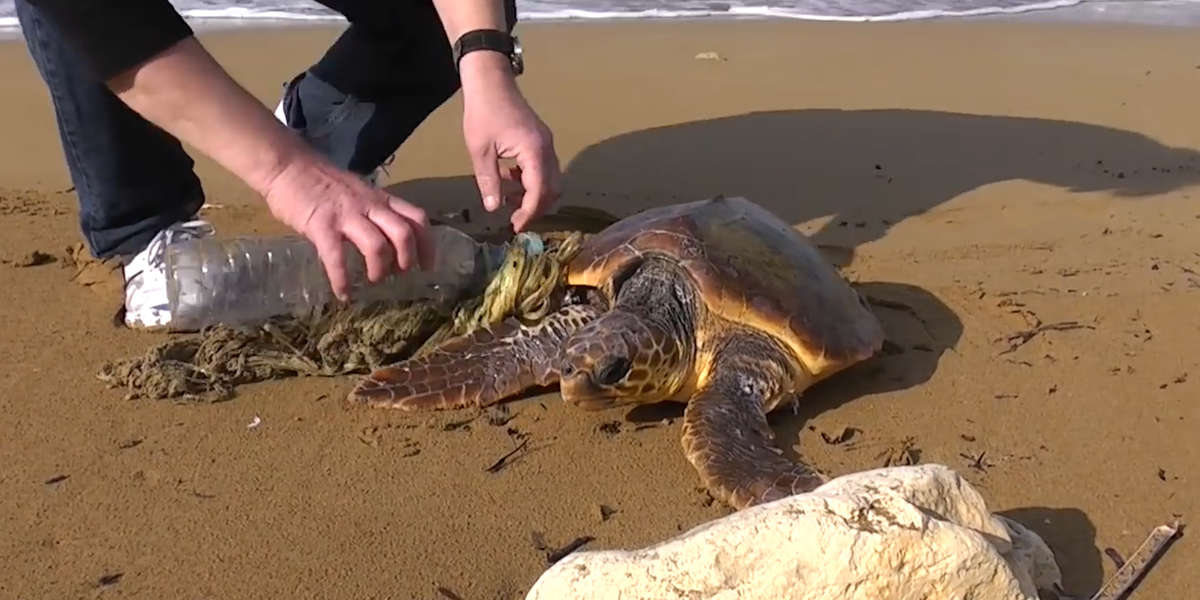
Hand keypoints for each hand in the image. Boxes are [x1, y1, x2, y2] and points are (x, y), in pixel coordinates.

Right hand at [262, 154, 433, 301]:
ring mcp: (346, 215)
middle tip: (400, 274)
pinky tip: (343, 294)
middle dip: (407, 259)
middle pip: (404, 233)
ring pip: (377, 246)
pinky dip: (342, 280)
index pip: (417, 218)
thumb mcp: (358, 192)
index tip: (428, 266)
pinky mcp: (322, 225)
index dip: (428, 245)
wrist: (287, 165)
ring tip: (372, 280)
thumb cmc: (320, 181)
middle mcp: (369, 206)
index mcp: (380, 199)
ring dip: (379, 270)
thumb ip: (373, 212)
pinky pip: (337, 257)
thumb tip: (386, 239)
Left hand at [459, 51, 561, 231]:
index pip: (539, 192)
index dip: (529, 213)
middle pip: (552, 189)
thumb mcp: (480, 150)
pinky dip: (532, 181)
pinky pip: (544, 169)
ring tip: (509, 202)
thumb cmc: (483, 112)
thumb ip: (489, 181)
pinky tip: (510, 180)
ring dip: (534, 195)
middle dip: (536, 208)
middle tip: (515, 221)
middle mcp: (547, 149)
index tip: (515, 227)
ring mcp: (546, 144)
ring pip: (551, 180)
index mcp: (534, 151)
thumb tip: (494, 208)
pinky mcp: (541, 141)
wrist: (490, 81)